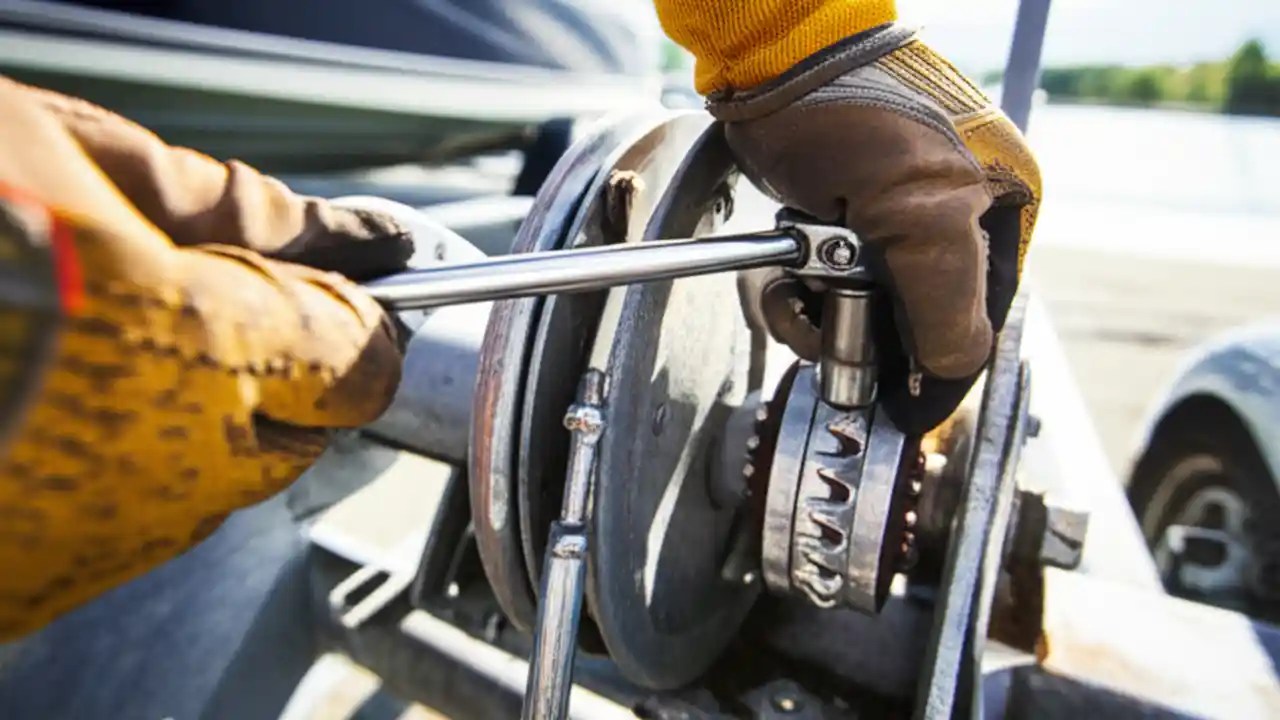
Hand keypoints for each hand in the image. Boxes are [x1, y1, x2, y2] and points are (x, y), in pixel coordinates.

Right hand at [0, 77, 410, 636]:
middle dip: (266, 371)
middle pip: (295, 436)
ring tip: (60, 348)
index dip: (352, 315)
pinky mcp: (19, 591)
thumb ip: (237, 206)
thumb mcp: (74, 154)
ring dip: (173, 422)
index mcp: (209, 352)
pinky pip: (113, 531)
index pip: (365, 361)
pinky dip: (97, 474)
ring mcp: (89, 545)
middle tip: (164, 301)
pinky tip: (23, 407)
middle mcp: (169, 473)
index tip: (336, 284)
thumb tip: (359, 235)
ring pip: (205, 489)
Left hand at [714, 26, 1040, 431]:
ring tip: (796, 299)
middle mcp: (953, 214)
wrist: (770, 57)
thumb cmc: (852, 112)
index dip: (943, 370)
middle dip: (867, 338)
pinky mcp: (838, 219)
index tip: (905, 414)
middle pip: (919, 317)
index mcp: (1000, 204)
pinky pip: (826, 284)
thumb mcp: (917, 209)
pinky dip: (800, 295)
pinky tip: (784, 285)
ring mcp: (893, 217)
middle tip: (830, 340)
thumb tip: (955, 369)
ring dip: (823, 319)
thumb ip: (947, 296)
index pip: (983, 314)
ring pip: (865, 308)